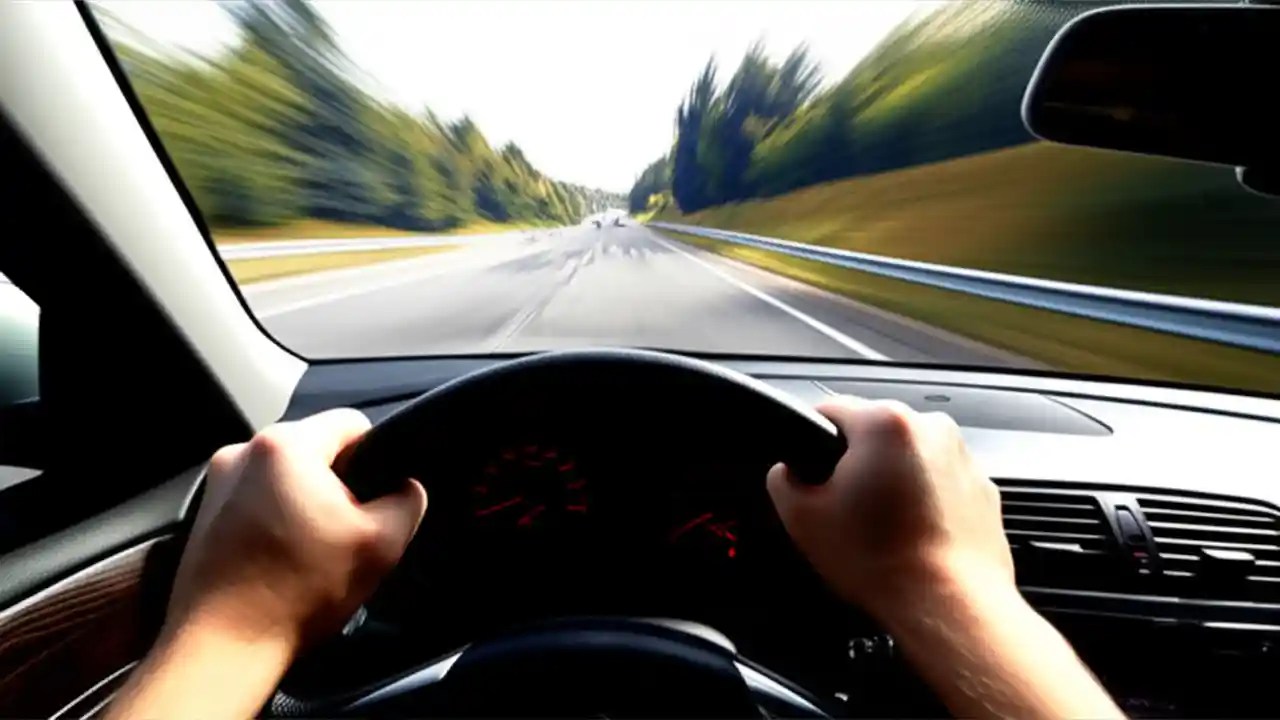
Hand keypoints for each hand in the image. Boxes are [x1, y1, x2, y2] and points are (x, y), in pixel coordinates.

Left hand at [165, 409, 426, 654]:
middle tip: (347, 534)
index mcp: (286, 445)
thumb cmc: (297, 593)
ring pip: (287, 477)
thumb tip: (407, 488)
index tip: (376, 500)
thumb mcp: (382, 544)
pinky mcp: (205, 513)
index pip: (353, 424)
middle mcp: (243, 451)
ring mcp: (217, 482)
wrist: (225, 645)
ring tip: (313, 551)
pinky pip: (259, 499)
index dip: (377, 459)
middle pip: (317, 450)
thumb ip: (408, 500)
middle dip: (339, 485)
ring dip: (306, 503)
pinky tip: (283, 560)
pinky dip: (276, 520)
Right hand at [767, 396, 1013, 620]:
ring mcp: (964, 458)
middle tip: (843, 512)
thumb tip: (788, 473)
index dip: (808, 443)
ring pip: (907, 460)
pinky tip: (910, 539)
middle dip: (855, 467)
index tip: (808, 475)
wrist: (949, 606)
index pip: (828, 411)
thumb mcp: (801, 518)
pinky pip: (939, 485)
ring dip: (891, 484)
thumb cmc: (882, 561)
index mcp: (885, 422)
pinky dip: (923, 504)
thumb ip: (782, 480)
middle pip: (872, 435)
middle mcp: (932, 428)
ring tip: (880, 532)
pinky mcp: (983, 490)